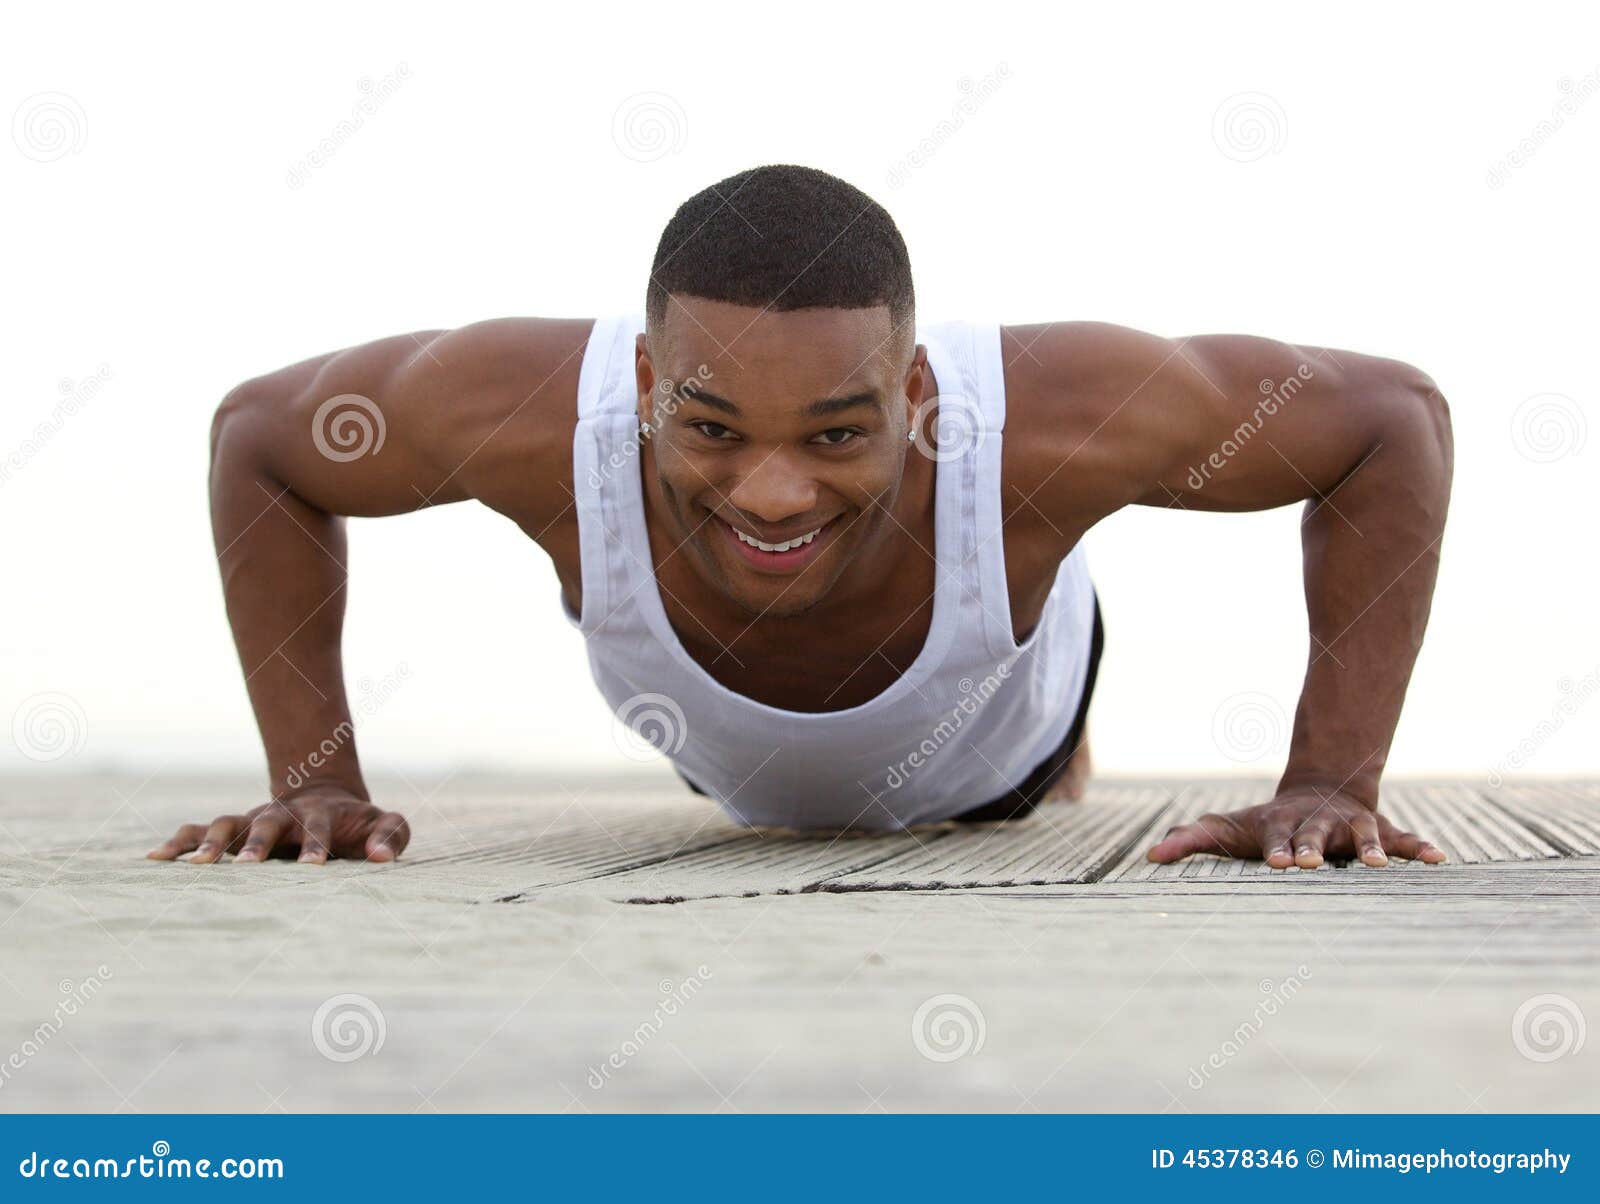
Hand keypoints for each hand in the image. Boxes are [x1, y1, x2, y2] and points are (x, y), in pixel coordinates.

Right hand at [146, 785, 410, 864]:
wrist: (327, 798)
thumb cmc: (361, 823)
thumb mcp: (386, 824)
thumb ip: (390, 836)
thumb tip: (380, 858)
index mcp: (321, 813)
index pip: (319, 827)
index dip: (317, 845)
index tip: (313, 868)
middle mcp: (281, 814)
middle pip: (266, 824)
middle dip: (257, 844)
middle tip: (247, 867)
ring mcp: (253, 819)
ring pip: (226, 824)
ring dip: (211, 843)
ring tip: (195, 867)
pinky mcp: (232, 829)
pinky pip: (198, 831)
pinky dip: (177, 843)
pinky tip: (154, 861)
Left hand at [1145, 788, 1445, 868]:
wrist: (1319, 790)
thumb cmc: (1266, 824)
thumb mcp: (1226, 829)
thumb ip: (1190, 840)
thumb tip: (1149, 857)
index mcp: (1282, 827)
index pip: (1277, 839)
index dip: (1279, 850)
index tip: (1279, 864)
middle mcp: (1318, 825)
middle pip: (1316, 837)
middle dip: (1314, 850)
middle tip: (1312, 865)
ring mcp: (1350, 827)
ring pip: (1362, 836)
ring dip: (1371, 850)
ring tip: (1382, 866)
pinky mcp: (1380, 832)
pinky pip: (1403, 839)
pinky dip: (1419, 848)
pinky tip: (1439, 859)